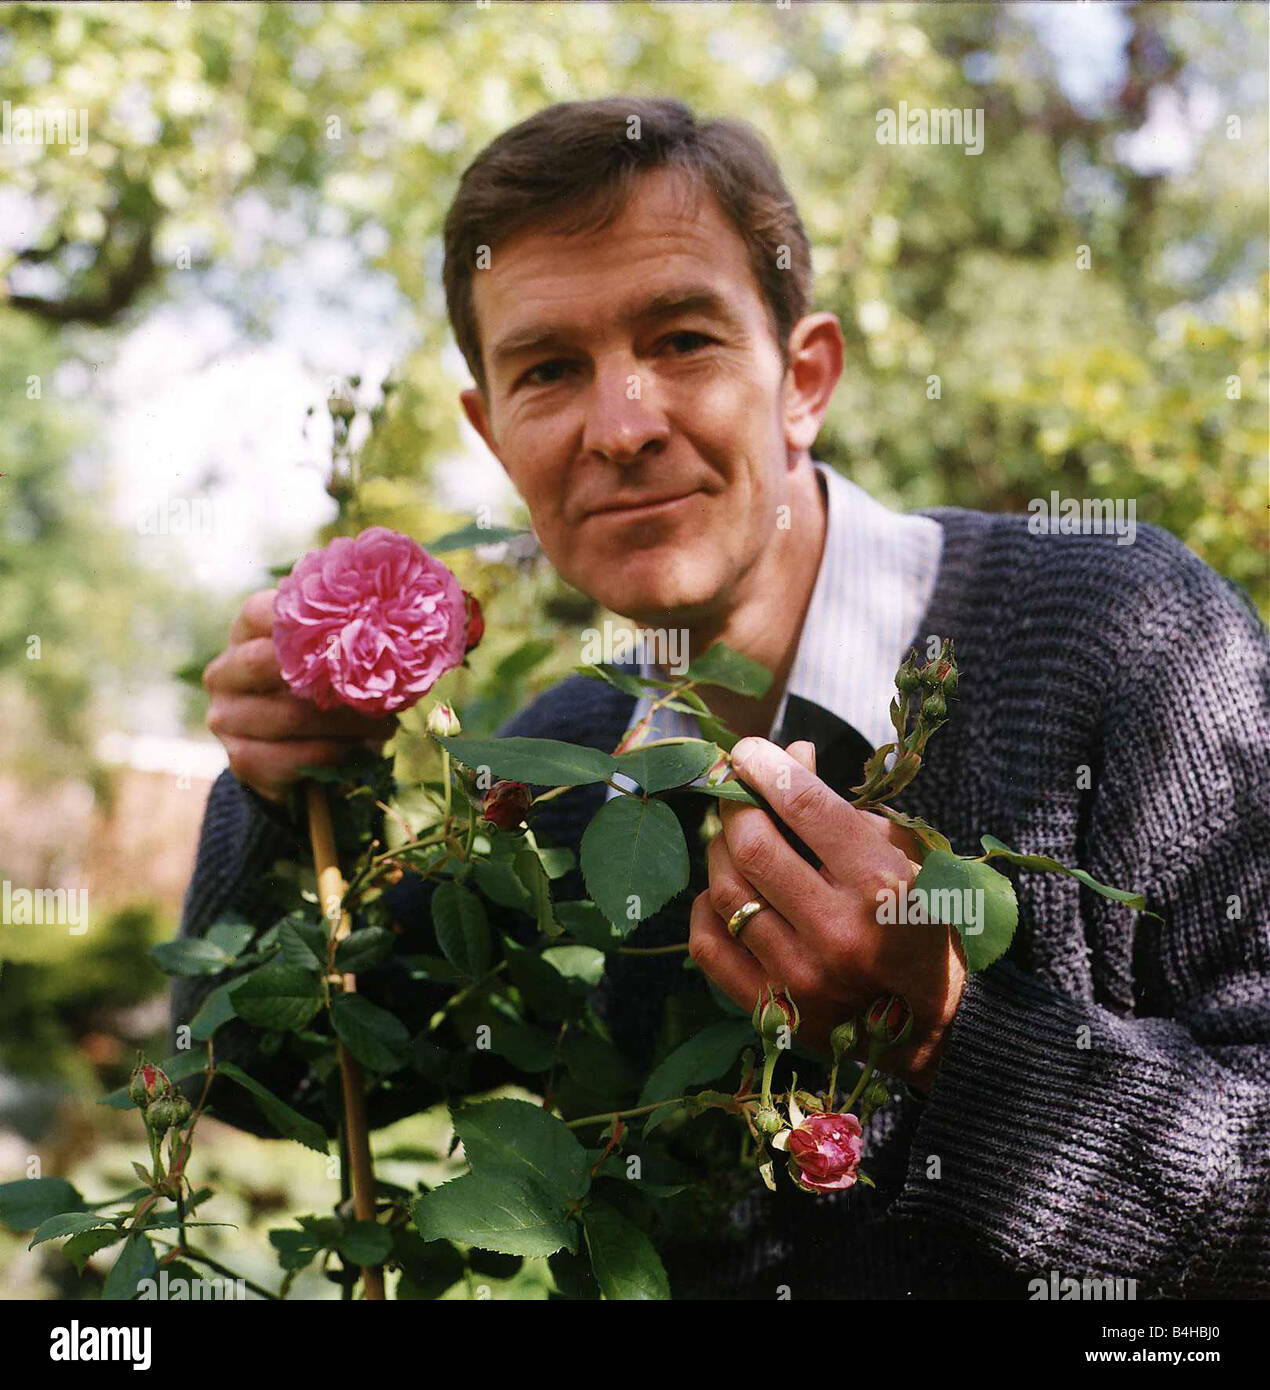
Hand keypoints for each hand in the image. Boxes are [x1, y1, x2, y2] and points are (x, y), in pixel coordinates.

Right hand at [203, 588, 397, 803]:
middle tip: (376, 682)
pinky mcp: (240, 759)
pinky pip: (290, 758)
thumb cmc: (322, 690)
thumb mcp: (328, 659)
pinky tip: (358, 751)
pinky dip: (332, 754)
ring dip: (345, 723)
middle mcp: (225, 673)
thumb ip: (342, 639)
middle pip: (266, 663)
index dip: (304, 619)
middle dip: (328, 674)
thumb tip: (389, 626)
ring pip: (288, 716)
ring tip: (384, 725)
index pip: (262, 612)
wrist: (299, 754)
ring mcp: (225, 718)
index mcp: (245, 634)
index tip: (352, 625)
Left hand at [688, 737, 966, 1092]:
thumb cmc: (919, 927)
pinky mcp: (770, 1010)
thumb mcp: (906, 859)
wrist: (932, 1027)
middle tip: (737, 788)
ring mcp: (799, 977)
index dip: (767, 764)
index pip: (805, 806)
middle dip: (736, 802)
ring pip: (726, 889)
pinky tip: (724, 890)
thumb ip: (845, 809)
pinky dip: (707, 905)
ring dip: (719, 849)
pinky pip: (708, 943)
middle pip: (753, 844)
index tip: (749, 749)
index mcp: (882, 887)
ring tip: (732, 836)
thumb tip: (790, 756)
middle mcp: (838, 933)